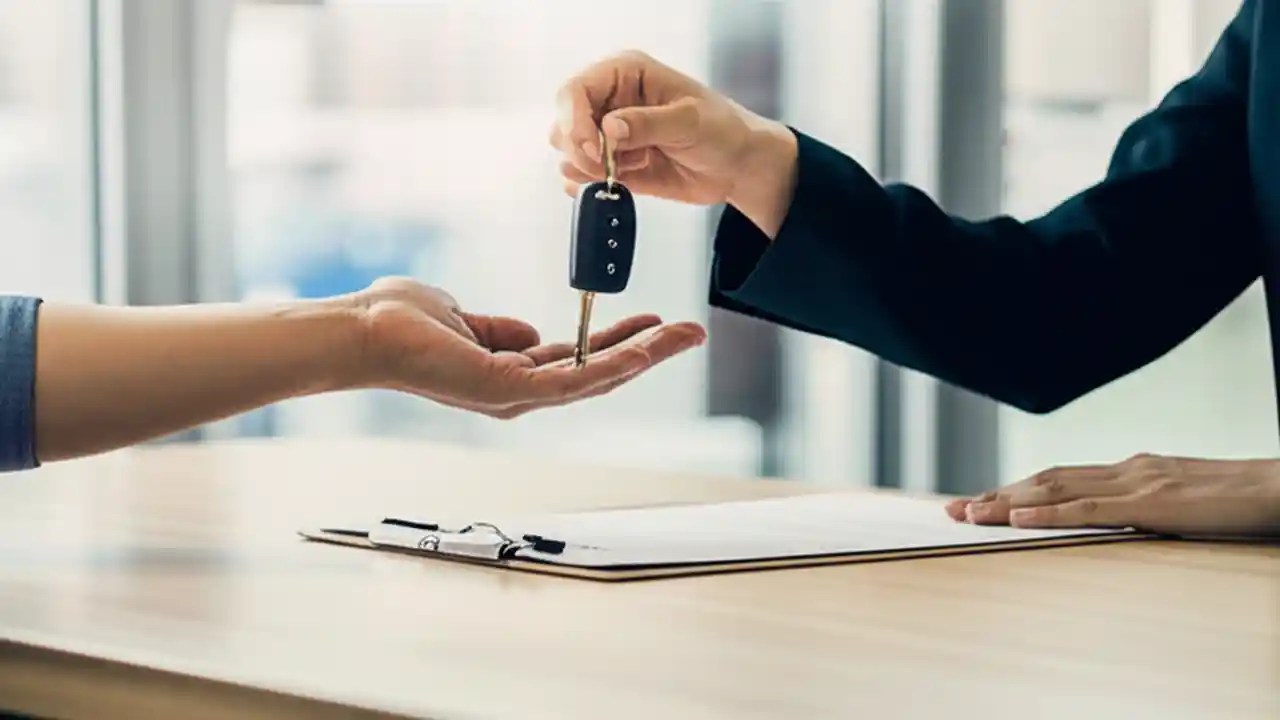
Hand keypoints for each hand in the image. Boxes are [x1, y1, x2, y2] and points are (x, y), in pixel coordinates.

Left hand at [349, 278, 705, 418]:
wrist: (362, 330)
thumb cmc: (400, 322)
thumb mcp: (466, 318)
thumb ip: (502, 330)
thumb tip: (534, 335)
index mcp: (511, 374)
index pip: (578, 361)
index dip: (619, 344)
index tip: (652, 322)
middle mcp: (519, 392)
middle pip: (598, 373)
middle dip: (648, 352)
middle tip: (691, 333)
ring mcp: (515, 396)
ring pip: (595, 378)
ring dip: (644, 357)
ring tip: (684, 337)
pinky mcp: (506, 391)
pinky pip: (571, 379)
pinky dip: (611, 365)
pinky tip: (642, 350)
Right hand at [550, 50, 798, 236]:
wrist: (738, 167)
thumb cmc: (723, 130)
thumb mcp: (690, 121)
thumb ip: (648, 123)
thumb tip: (610, 127)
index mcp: (627, 74)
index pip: (575, 90)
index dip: (574, 120)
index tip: (594, 148)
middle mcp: (612, 101)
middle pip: (564, 123)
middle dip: (580, 149)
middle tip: (609, 165)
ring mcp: (610, 134)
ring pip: (569, 152)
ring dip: (590, 168)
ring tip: (631, 169)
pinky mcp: (613, 164)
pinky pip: (582, 176)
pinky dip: (591, 185)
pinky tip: (617, 184)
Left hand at [945, 454, 1279, 537]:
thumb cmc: (1237, 499)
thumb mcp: (1180, 500)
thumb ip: (1143, 504)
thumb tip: (1114, 517)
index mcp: (1131, 469)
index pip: (1059, 477)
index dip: (1014, 488)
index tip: (977, 500)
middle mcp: (1126, 469)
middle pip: (1046, 479)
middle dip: (996, 494)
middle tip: (953, 509)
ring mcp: (1137, 483)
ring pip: (1057, 490)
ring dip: (1008, 502)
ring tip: (969, 514)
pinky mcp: (1153, 503)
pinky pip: (1091, 510)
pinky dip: (1050, 513)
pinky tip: (1018, 518)